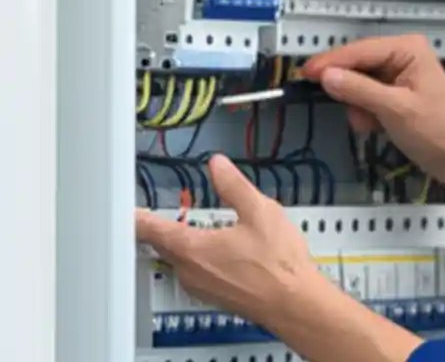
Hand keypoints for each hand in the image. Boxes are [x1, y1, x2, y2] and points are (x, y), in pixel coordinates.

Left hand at [135, 154, 327, 327]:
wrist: (294, 303)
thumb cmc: (278, 265)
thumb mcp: (260, 212)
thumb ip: (234, 186)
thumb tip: (218, 166)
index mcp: (194, 248)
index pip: (151, 229)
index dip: (136, 216)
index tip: (126, 209)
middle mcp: (190, 271)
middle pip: (164, 245)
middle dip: (163, 228)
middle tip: (164, 214)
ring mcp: (200, 287)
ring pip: (180, 260)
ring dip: (185, 244)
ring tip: (204, 230)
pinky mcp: (213, 296)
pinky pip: (195, 273)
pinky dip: (200, 259)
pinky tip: (224, 252)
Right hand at [300, 34, 444, 169]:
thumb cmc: (435, 132)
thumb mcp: (394, 110)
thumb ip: (359, 90)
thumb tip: (326, 76)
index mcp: (408, 49)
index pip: (361, 49)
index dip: (331, 62)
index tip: (304, 74)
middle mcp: (403, 54)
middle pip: (357, 64)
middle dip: (348, 89)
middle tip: (340, 108)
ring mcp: (399, 74)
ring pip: (358, 82)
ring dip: (357, 105)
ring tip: (367, 124)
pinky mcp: (396, 93)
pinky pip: (367, 96)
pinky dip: (365, 112)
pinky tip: (373, 127)